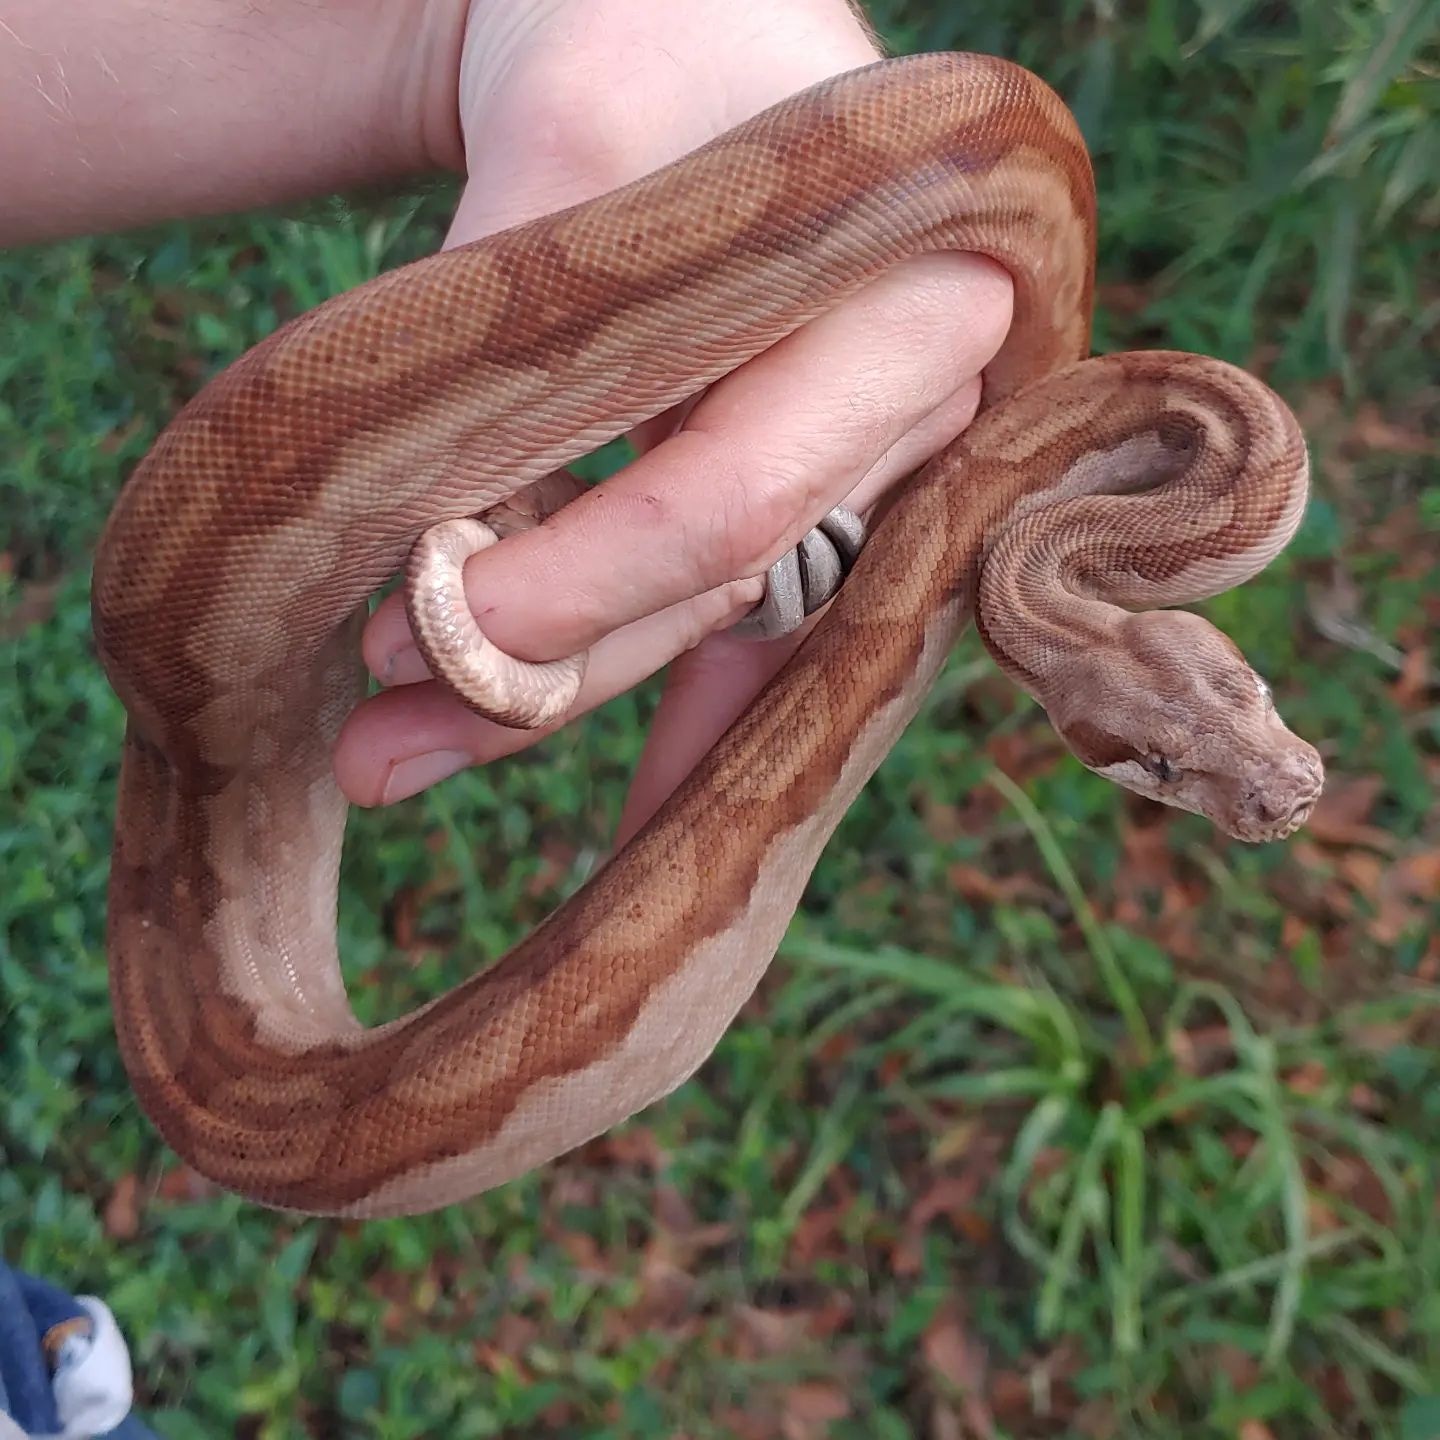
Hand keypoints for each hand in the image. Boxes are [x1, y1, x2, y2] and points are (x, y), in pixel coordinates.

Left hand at [333, 0, 1012, 841]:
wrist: (695, 21)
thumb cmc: (650, 42)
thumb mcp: (568, 135)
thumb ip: (517, 331)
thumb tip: (437, 565)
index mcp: (906, 301)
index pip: (732, 492)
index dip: (579, 582)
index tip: (421, 633)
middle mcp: (920, 408)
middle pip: (725, 586)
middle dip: (549, 676)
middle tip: (378, 747)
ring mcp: (880, 466)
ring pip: (721, 622)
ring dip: (571, 701)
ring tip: (399, 756)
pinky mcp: (824, 496)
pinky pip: (763, 633)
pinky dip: (687, 723)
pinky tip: (633, 830)